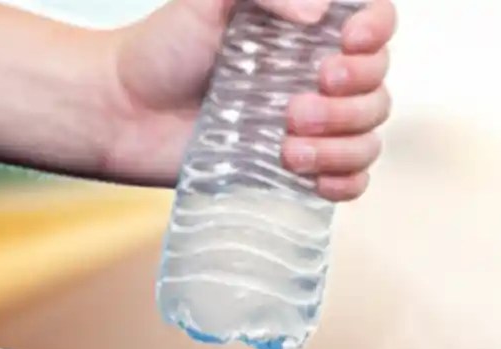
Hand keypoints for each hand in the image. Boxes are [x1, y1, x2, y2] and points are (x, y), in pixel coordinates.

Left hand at [106, 0, 394, 200]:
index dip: (377, 30)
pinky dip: (345, 180)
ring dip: (340, 145)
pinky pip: (355, 179)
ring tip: (287, 147)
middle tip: (294, 106)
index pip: (377, 22)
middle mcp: (322, 74)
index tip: (347, 41)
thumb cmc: (162, 48)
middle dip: (348, 102)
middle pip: (378, 86)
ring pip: (369, 136)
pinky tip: (313, 177)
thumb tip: (318, 14)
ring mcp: (317, 125)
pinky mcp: (304, 168)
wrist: (123, 113)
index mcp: (310, 29)